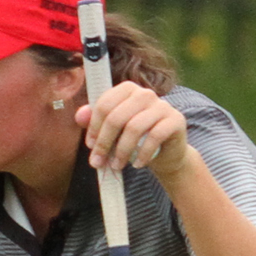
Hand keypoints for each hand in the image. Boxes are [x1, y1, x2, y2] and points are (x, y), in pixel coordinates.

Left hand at [77, 82, 191, 181]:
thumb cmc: (136, 140)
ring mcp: (162, 105)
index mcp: (127, 90)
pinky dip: (143, 154)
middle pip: (117, 116)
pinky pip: (154, 136)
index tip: (91, 146)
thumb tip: (80, 116)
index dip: (94, 127)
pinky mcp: (175, 120)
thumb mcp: (113, 131)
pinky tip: (137, 164)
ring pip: (134, 127)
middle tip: (98, 161)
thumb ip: (95, 121)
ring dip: (122, 151)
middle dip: (104, 142)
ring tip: (117, 165)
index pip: (104, 104)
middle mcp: (145, 93)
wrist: (166, 153)